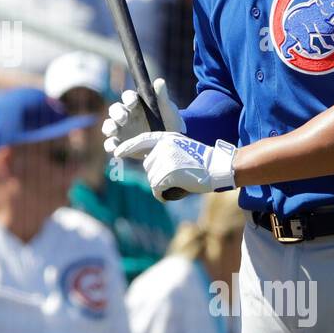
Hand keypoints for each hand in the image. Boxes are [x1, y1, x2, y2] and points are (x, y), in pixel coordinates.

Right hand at [102, 78, 183, 154]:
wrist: (170, 142)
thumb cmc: (168, 121)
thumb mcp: (168, 109)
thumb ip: (162, 96)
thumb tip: (160, 82)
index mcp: (135, 104)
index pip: (128, 97)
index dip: (128, 98)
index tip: (133, 102)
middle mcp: (126, 115)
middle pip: (115, 110)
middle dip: (117, 113)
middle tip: (124, 118)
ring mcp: (122, 130)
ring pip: (109, 125)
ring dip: (109, 127)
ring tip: (114, 130)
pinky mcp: (121, 144)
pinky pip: (110, 143)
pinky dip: (110, 145)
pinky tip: (116, 148)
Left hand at [113, 132, 236, 200]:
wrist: (216, 167)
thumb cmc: (201, 161)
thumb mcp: (180, 147)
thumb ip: (164, 151)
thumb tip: (147, 162)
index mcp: (166, 137)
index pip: (142, 140)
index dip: (128, 147)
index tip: (117, 153)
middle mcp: (163, 146)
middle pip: (148, 166)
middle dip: (158, 175)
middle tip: (178, 175)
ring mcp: (164, 160)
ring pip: (152, 179)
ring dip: (162, 185)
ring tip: (180, 181)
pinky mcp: (167, 174)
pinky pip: (157, 189)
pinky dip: (163, 194)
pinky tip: (174, 192)